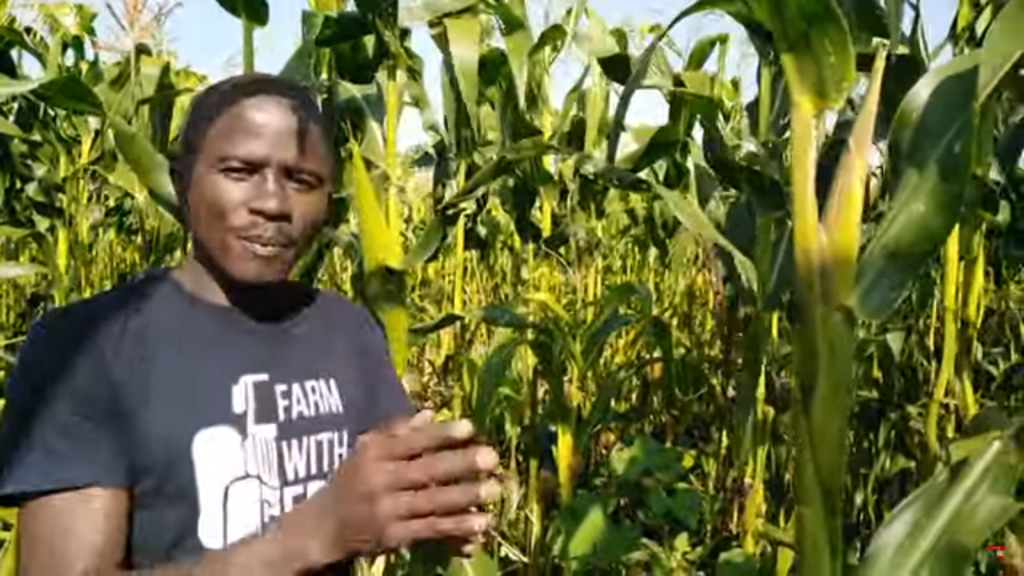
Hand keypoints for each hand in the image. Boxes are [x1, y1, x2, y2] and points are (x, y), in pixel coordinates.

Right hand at [287, 410, 500, 566]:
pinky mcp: (394, 536)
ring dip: (465, 497)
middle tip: (492, 458)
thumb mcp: (366, 450)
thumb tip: (430, 413)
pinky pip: (431, 529)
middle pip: (425, 470)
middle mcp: (379, 480)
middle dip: (460, 464)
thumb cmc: (351, 481)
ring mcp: (386, 510)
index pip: (411, 441)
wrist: (322, 526)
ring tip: (494, 490)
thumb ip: (398, 432)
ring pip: (432, 502)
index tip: (469, 428)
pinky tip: (480, 523)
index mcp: (374, 453)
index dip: (440, 435)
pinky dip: (457, 527)